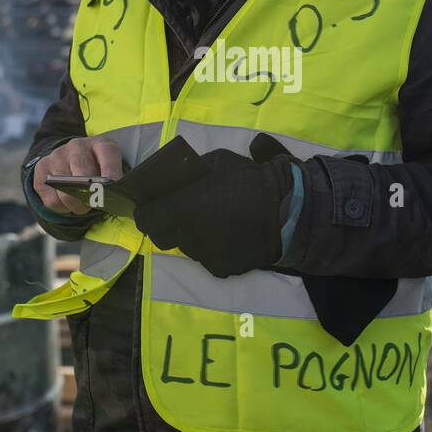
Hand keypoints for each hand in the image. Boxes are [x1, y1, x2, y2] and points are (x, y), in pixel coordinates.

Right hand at [33, 136, 122, 214]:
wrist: (71, 157)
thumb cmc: (97, 167)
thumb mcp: (110, 166)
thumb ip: (114, 178)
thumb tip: (114, 195)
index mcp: (99, 143)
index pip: (107, 152)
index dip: (111, 170)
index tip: (114, 186)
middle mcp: (76, 146)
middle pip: (83, 176)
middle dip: (91, 196)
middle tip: (96, 204)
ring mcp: (57, 156)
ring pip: (65, 193)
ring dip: (77, 206)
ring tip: (83, 206)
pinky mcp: (42, 169)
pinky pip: (52, 200)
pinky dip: (62, 208)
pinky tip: (68, 203)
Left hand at [133, 137, 293, 278]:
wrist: (286, 209)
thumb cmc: (250, 178)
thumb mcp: (216, 162)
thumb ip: (187, 173)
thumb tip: (168, 180)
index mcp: (186, 206)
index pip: (146, 220)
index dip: (145, 213)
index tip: (151, 208)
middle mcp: (191, 235)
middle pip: (161, 238)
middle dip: (164, 226)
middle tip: (178, 214)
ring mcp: (206, 255)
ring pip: (185, 248)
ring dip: (190, 236)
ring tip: (211, 222)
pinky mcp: (221, 269)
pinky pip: (206, 259)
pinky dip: (211, 249)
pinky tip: (228, 235)